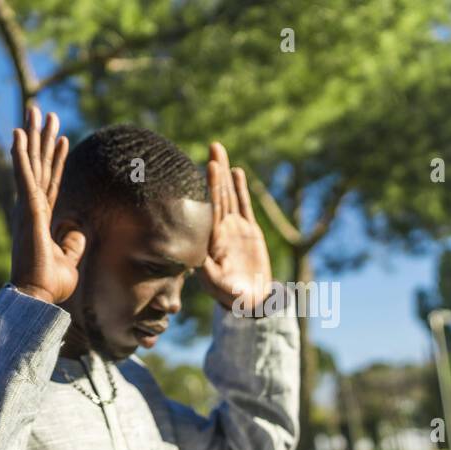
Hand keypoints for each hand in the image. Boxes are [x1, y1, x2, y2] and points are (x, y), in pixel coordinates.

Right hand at [9, 106, 85, 304]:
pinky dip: (20, 154)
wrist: (36, 296)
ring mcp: (27, 208)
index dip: (55, 160)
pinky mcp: (27, 209)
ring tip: (34, 111)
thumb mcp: (69, 259)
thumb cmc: (50, 285)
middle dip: (41, 139)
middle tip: (41, 112)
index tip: (61, 139)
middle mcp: (31, 209)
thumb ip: (73, 242)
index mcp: (41, 220)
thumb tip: (78, 226)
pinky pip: (23, 175)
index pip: (50, 183)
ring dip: (33, 136)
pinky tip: (19, 133)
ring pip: (31, 164)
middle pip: (38, 166)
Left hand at [201, 142, 272, 314]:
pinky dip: (240, 189)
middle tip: (212, 146)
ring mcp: (233, 229)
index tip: (205, 168)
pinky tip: (236, 171)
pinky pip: (243, 205)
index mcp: (211, 241)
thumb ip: (211, 275)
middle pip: (217, 195)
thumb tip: (201, 265)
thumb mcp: (220, 288)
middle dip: (214, 172)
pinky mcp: (248, 230)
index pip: (209, 209)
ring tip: (218, 151)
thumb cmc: (232, 297)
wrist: (249, 301)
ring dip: (224, 174)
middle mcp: (219, 231)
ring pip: (229, 196)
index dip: (208, 188)